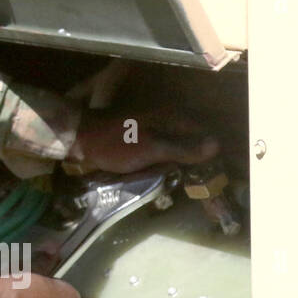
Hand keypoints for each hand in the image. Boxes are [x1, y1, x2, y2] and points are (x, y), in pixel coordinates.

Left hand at [68, 106, 219, 173]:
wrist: (79, 139)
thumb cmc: (115, 143)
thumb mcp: (152, 148)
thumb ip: (184, 148)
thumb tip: (217, 145)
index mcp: (172, 117)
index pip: (204, 134)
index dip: (211, 154)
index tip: (214, 174)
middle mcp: (165, 118)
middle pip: (191, 141)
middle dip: (195, 159)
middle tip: (195, 180)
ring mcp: (152, 127)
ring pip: (175, 146)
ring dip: (179, 162)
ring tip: (180, 179)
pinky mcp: (141, 137)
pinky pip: (160, 149)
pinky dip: (163, 160)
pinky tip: (162, 171)